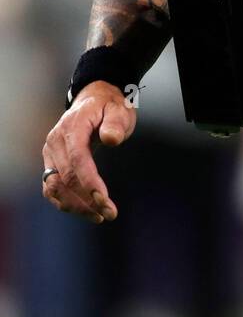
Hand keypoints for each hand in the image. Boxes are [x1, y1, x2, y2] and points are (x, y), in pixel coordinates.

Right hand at [41, 81, 136, 222]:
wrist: (93, 100)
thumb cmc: (109, 106)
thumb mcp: (119, 109)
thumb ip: (115, 123)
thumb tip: (111, 139)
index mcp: (72, 126)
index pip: (77, 159)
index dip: (89, 182)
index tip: (104, 200)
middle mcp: (55, 140)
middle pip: (66, 177)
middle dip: (87, 199)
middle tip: (110, 213)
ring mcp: (50, 153)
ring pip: (55, 187)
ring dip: (75, 205)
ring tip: (99, 216)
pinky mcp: (50, 163)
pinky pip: (52, 188)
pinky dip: (65, 202)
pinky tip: (85, 210)